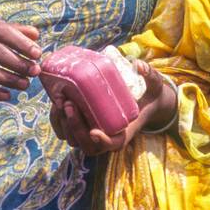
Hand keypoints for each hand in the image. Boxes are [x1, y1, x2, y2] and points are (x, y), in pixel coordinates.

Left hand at [49, 60, 176, 155]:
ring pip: (73, 139)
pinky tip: (56, 102)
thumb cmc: (147, 94)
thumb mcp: (154, 85)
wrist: (140, 100)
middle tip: (69, 103)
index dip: (103, 142)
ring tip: (61, 100)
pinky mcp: (81, 128)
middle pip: (87, 144)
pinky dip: (57, 121)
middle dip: (75, 126)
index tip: (94, 132)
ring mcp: (92, 136)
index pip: (113, 144)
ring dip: (64, 123)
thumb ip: (150, 75)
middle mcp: (107, 139)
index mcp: (125, 133)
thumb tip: (140, 66)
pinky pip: (65, 132)